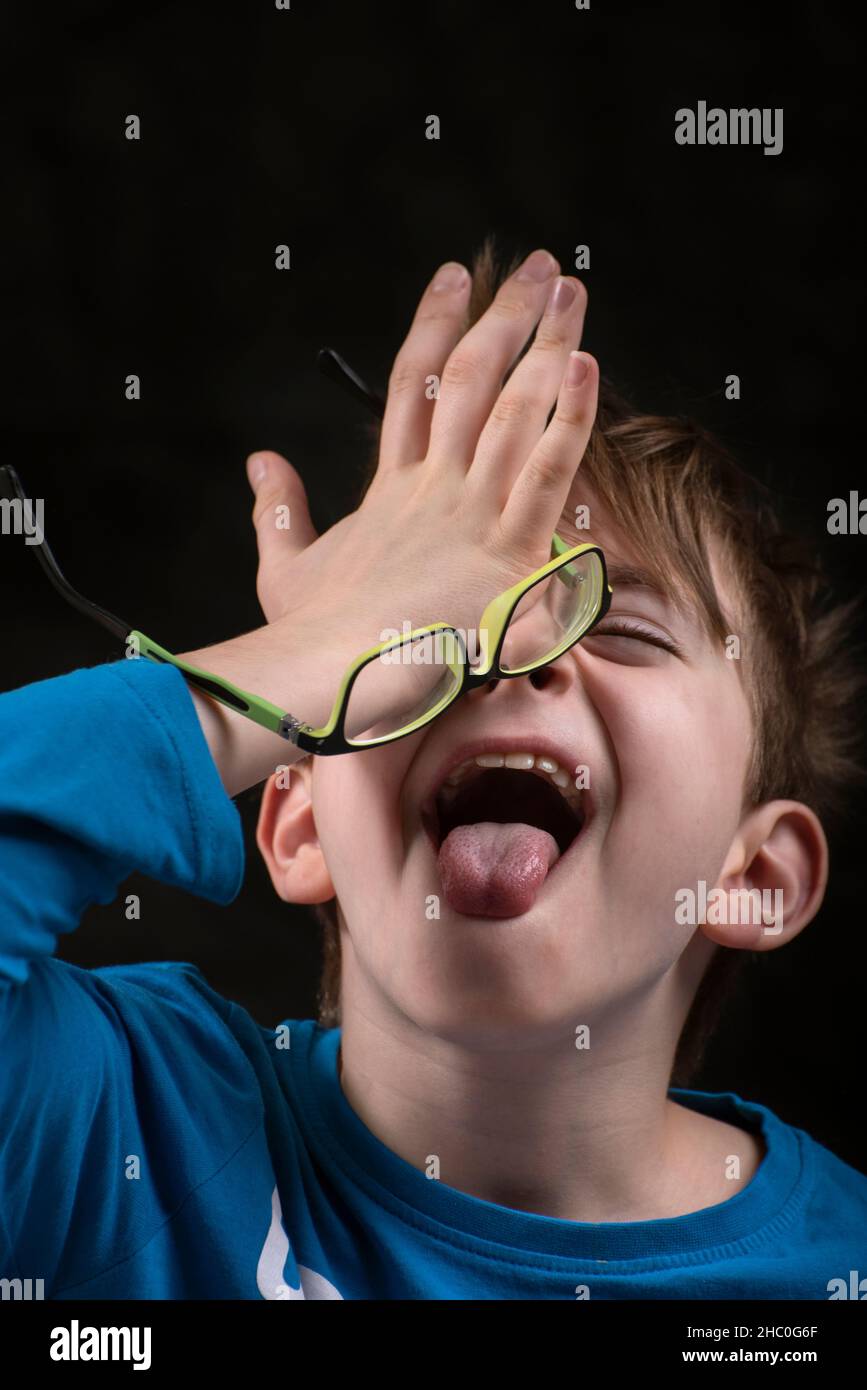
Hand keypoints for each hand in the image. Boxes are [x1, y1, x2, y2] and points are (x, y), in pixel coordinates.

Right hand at [250, 248, 595, 661]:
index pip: (413, 386)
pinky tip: (586, 366)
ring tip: (569, 288)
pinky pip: (547, 473)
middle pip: (473, 378)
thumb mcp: (284, 568)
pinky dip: (570, 420)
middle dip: (506, 315)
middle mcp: (435, 486)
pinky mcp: (506, 551)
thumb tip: (261, 462)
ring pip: (516, 410)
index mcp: (390, 490)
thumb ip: (277, 510)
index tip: (454, 277)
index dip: (433, 325)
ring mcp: (472, 513)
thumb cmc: (309, 637)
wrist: (327, 676)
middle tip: (535, 265)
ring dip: (546, 344)